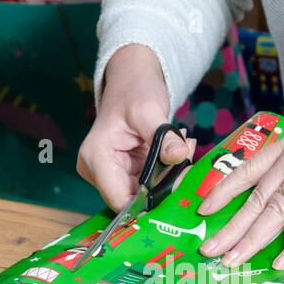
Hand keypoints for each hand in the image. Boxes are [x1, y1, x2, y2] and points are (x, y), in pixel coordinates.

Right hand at [76, 44, 195, 211]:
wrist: (132, 81)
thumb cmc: (134, 90)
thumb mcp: (149, 109)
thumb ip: (163, 136)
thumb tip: (179, 156)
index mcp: (96, 159)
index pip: (121, 200)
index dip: (151, 202)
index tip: (180, 183)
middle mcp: (98, 172)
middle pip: (135, 199)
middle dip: (166, 185)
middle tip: (187, 157)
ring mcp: (111, 175)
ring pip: (145, 194)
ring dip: (169, 177)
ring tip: (184, 147)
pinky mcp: (125, 174)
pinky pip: (149, 185)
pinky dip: (167, 172)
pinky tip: (176, 151)